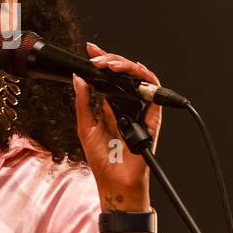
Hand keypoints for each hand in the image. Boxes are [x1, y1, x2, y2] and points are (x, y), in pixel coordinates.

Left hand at [72, 41, 161, 215]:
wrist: (116, 182)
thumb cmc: (102, 160)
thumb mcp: (85, 127)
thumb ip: (83, 103)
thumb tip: (78, 79)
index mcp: (110, 105)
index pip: (108, 77)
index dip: (102, 61)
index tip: (90, 51)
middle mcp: (126, 104)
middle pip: (124, 73)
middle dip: (111, 60)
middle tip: (97, 58)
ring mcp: (140, 109)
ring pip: (139, 77)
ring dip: (125, 66)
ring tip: (110, 64)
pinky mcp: (152, 116)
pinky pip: (154, 92)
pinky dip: (146, 78)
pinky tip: (133, 71)